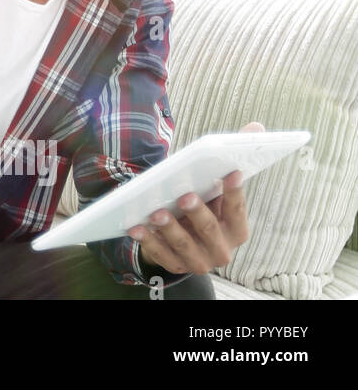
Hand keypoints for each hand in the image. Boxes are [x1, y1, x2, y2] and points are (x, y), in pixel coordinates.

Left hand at [127, 121, 264, 277]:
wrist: (185, 242)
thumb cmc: (205, 208)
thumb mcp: (216, 189)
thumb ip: (235, 159)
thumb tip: (257, 126)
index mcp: (237, 230)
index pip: (237, 210)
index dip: (235, 191)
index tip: (231, 172)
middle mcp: (221, 250)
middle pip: (209, 229)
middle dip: (198, 213)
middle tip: (185, 195)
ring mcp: (198, 261)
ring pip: (184, 245)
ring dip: (170, 229)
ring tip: (157, 212)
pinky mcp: (175, 266)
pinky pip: (160, 254)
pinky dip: (148, 241)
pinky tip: (136, 226)